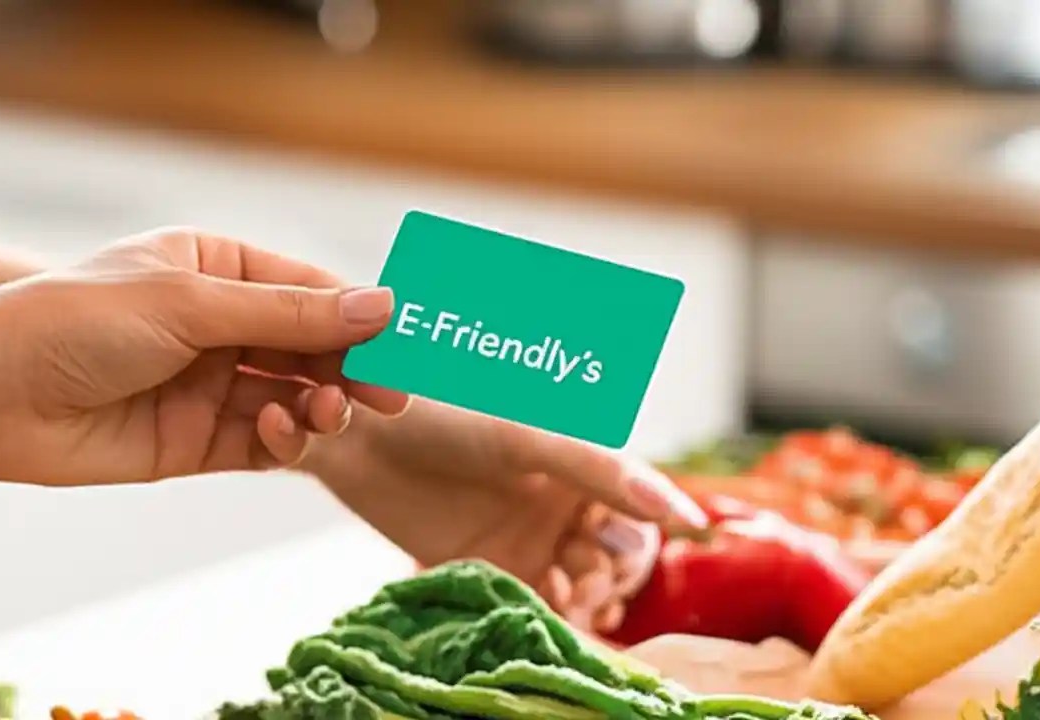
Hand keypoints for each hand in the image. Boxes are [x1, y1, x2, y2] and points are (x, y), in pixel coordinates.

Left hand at [0, 227, 407, 485]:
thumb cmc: (79, 323)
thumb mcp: (194, 304)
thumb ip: (293, 313)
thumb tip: (384, 306)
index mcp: (215, 269)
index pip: (310, 289)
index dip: (361, 315)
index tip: (408, 341)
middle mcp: (218, 325)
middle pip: (311, 346)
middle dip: (352, 369)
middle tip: (391, 394)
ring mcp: (210, 384)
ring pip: (295, 396)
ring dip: (322, 405)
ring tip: (329, 412)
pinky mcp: (198, 440)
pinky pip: (265, 441)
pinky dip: (284, 438)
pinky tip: (280, 429)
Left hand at [305, 398, 707, 634]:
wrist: (360, 430)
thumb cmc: (446, 412)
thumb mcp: (529, 438)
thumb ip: (603, 472)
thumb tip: (679, 514)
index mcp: (584, 465)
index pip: (639, 516)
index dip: (638, 541)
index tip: (621, 552)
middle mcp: (561, 506)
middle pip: (614, 560)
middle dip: (608, 574)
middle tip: (579, 575)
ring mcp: (526, 541)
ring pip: (579, 590)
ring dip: (580, 600)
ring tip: (558, 590)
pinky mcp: (487, 572)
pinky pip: (533, 607)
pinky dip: (544, 615)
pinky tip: (537, 604)